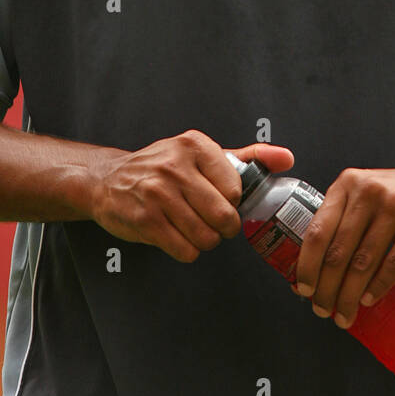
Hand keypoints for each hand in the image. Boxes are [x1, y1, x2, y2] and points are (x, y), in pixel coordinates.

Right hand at [91, 129, 292, 261]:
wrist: (108, 180)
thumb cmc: (163, 168)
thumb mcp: (203, 154)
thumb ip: (247, 158)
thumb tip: (286, 158)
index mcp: (195, 145)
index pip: (236, 188)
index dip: (231, 202)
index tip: (218, 200)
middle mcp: (175, 165)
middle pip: (224, 216)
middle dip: (222, 227)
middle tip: (209, 220)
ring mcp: (157, 193)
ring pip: (206, 237)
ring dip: (203, 240)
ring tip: (189, 226)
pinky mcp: (145, 220)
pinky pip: (185, 250)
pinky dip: (185, 250)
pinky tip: (174, 234)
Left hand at [292, 163, 394, 328]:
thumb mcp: (366, 196)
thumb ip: (342, 222)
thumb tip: (313, 271)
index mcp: (347, 184)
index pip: (317, 230)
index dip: (307, 265)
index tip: (303, 289)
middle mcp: (368, 191)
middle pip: (339, 251)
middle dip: (327, 288)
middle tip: (323, 309)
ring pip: (364, 261)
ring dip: (350, 295)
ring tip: (345, 313)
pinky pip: (394, 263)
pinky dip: (378, 286)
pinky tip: (369, 299)